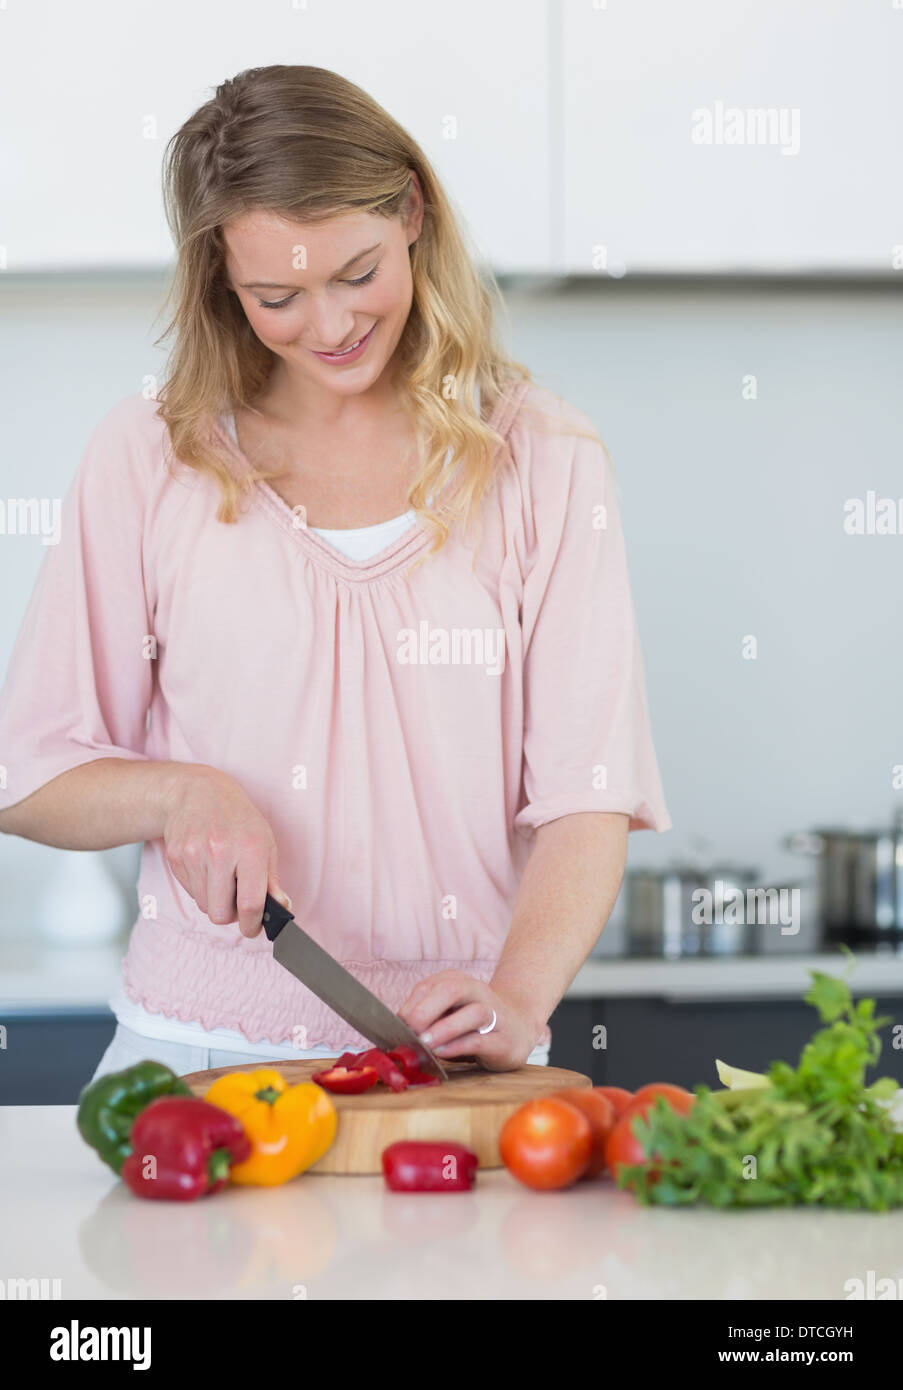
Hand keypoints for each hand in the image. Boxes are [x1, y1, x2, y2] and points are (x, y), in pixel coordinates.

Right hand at [162, 765, 290, 937]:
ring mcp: (194, 854)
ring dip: (216, 900)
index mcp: (250, 848)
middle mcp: (220, 851)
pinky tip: (207, 867)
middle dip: (231, 915)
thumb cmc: (238, 819)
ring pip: (204, 906)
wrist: (198, 791)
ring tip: (223, 878)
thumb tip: (281, 909)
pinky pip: (191, 892)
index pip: (250, 903)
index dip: (252, 925)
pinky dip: (201, 888)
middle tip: (238, 900)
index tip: (253, 929)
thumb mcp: (265, 842)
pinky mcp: (176, 857)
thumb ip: (272, 880)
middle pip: (221, 914)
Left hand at [397, 971, 541, 1071]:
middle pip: (452, 990)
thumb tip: (394, 1031)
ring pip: (472, 1013)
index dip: (410, 1005)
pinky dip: (460, 1046)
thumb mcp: (448, 1013)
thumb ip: (426, 1018)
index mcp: (458, 982)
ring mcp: (495, 1015)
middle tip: (408, 1030)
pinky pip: (482, 1040)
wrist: (518, 1027)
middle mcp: (477, 993)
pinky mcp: (504, 1040)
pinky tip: (443, 1052)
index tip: (393, 1026)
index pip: (429, 987)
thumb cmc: (473, 1024)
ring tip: (425, 1043)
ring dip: (444, 1028)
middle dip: (426, 1010)